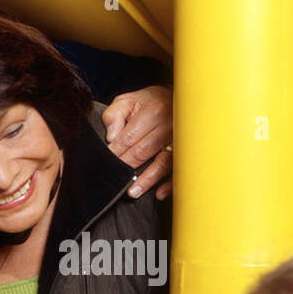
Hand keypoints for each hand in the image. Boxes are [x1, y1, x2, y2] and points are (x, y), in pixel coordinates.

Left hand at [101, 85, 172, 199]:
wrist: (177, 100)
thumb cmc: (149, 102)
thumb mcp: (128, 101)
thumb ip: (114, 115)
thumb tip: (111, 137)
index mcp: (152, 112)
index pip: (129, 137)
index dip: (116, 151)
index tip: (106, 162)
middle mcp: (168, 125)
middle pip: (144, 151)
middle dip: (127, 167)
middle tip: (114, 179)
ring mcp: (179, 140)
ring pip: (163, 163)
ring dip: (148, 179)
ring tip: (133, 192)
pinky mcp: (186, 151)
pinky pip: (179, 169)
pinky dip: (170, 183)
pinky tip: (160, 193)